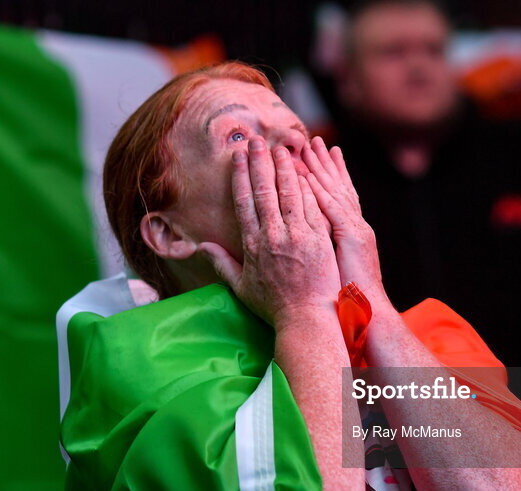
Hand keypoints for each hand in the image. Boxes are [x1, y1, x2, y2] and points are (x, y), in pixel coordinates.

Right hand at [198, 136, 340, 327]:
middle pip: (265, 191)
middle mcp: (273, 236)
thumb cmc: (275, 307)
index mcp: (253, 245)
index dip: (240, 177)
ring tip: (283, 148)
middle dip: (260, 163)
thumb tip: (202, 247)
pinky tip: (305, 170)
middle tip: (258, 141)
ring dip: (285, 168)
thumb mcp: (241, 287)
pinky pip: (312, 206)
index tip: (239, 158)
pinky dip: (308, 187)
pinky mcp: (319, 239)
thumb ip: (222, 264)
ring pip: (290, 194)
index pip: (244, 202)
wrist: (306, 319)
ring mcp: (297, 236)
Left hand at [302, 136, 393, 315]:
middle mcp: (356, 226)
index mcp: (351, 234)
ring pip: (336, 192)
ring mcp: (356, 230)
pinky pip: (333, 209)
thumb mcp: (336, 271)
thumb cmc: (350, 301)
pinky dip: (320, 191)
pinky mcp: (353, 238)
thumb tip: (306, 249)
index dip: (329, 175)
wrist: (369, 315)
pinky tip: (308, 175)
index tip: (319, 155)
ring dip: (321, 168)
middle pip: (339, 187)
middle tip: (314, 139)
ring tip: (308, 146)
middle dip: (326, 162)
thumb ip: (324, 254)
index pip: (338, 198)